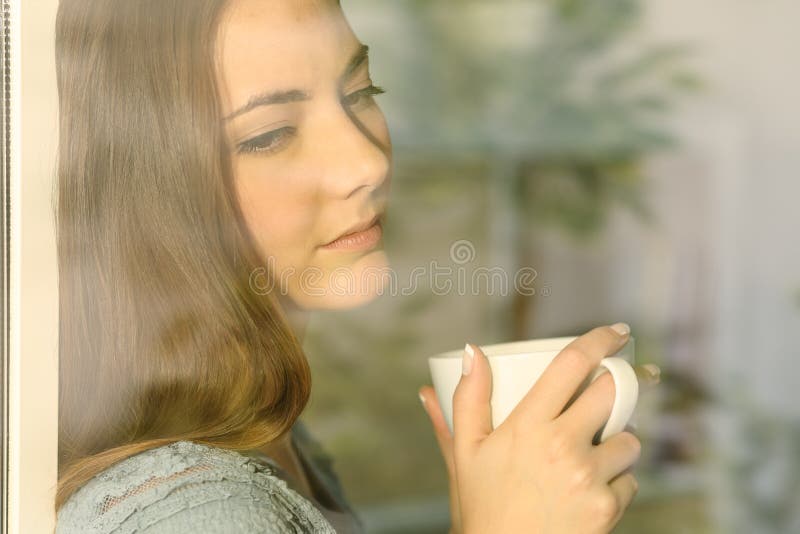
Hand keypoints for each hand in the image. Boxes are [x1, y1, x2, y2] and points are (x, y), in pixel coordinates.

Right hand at [418, 325, 660, 533]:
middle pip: (613, 392)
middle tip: (618, 388)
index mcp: (527, 425)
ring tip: (592, 455)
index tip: (618, 332)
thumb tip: (471, 354)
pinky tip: (590, 490)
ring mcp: (588, 477)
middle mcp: (562, 446)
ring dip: (618, 441)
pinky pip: (630, 481)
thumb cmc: (483, 506)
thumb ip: (467, 399)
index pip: (572, 365)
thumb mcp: (465, 451)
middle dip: (620, 386)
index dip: (601, 340)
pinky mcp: (608, 508)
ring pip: (629, 440)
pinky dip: (617, 481)